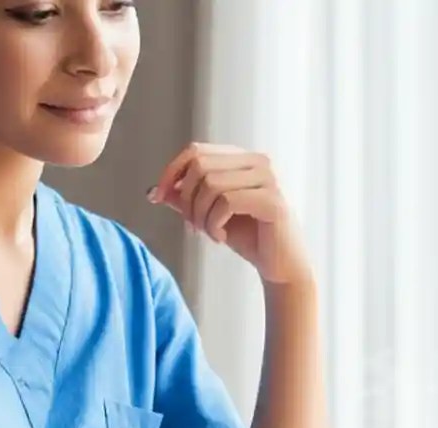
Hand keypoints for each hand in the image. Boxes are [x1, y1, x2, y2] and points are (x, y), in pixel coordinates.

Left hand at [148, 142, 312, 284]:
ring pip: (211, 184)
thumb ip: (187, 200)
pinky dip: (214, 224)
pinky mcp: (272, 200)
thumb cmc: (249, 238)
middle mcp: (258, 162)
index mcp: (243, 159)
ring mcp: (268, 179)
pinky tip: (220, 238)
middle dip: (186, 199)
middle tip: (192, 226)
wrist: (281, 267)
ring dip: (200, 215)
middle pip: (200, 165)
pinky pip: (226, 202)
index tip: (157, 196)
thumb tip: (157, 190)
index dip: (171, 171)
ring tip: (209, 233)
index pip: (196, 150)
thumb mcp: (210, 215)